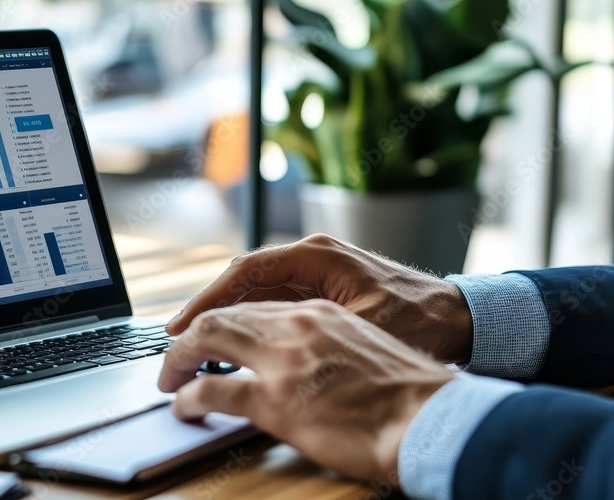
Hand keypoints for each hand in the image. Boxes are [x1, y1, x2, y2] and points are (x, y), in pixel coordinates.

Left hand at [159, 300, 454, 481]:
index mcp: (318, 310)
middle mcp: (296, 324)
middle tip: (174, 356)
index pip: (253, 303)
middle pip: (222, 315)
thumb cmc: (408, 390)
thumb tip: (297, 361)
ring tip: (169, 377)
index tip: (206, 334)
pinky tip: (181, 405)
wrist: (431, 417)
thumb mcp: (362, 346)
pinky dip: (187, 395)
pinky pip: (212, 390)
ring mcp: (283, 359)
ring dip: (179, 358)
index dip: (221, 319)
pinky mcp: (275, 399)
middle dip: (190, 335)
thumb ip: (323, 343)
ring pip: (208, 340)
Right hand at [165, 234, 473, 363]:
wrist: (462, 319)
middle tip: (177, 335)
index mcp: (318, 256)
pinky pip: (273, 301)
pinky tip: (235, 342)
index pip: (247, 271)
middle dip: (209, 306)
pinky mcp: (323, 289)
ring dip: (227, 313)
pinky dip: (251, 319)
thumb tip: (263, 341)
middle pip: (244, 277)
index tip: (184, 322)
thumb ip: (312, 328)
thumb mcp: (362, 325)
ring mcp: (317, 272)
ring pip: (256, 290)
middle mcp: (313, 257)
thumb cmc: (421, 319)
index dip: (210, 297)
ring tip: (196, 341)